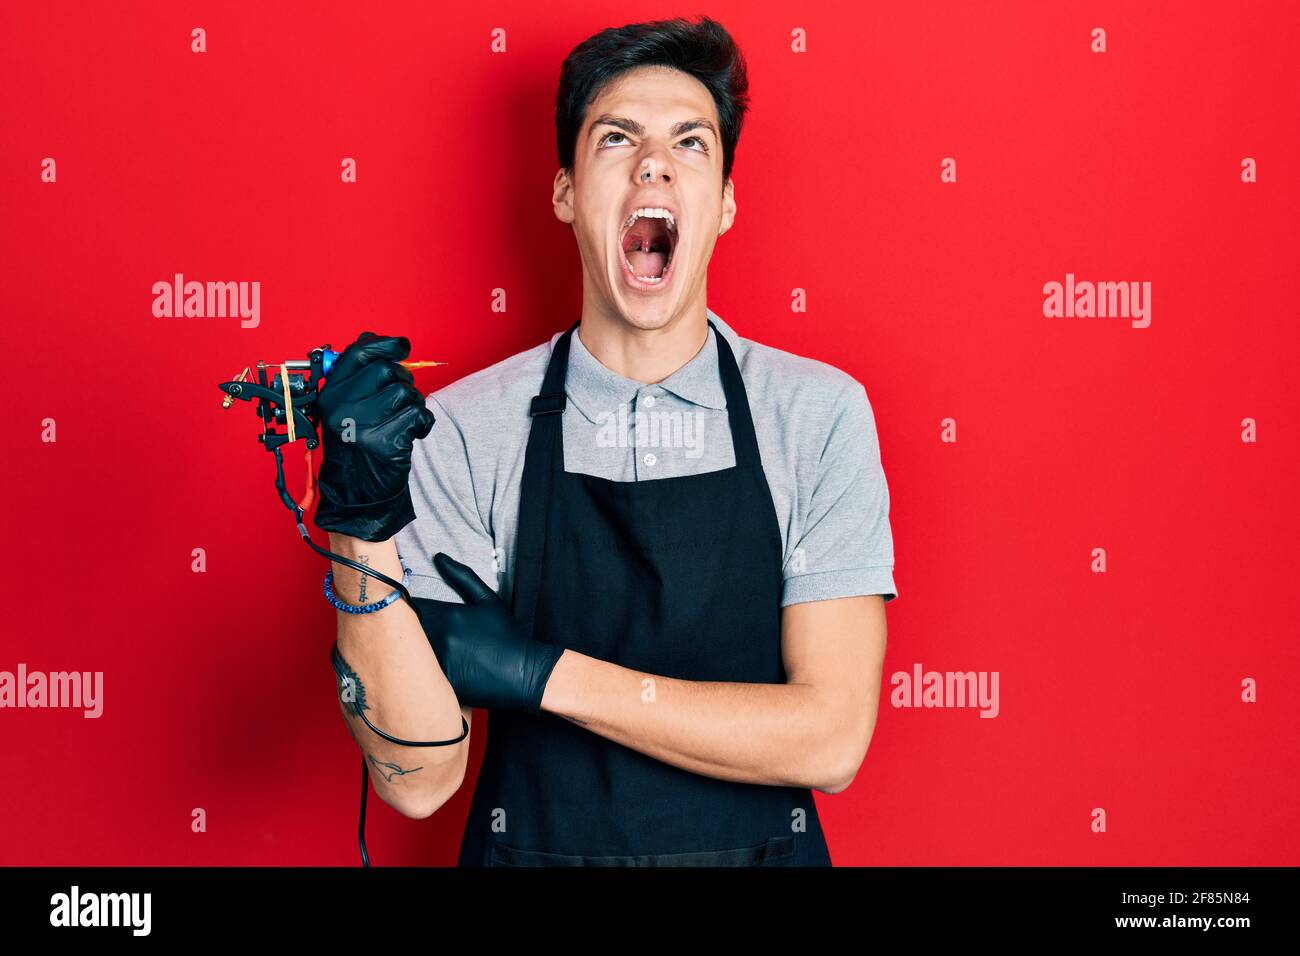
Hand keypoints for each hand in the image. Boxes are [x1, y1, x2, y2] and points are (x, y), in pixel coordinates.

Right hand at [312, 332, 434, 541]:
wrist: (354, 493)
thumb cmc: (355, 445)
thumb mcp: (344, 409)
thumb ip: (358, 378)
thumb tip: (383, 343)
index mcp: (329, 394)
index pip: (357, 352)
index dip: (384, 344)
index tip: (402, 346)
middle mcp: (341, 406)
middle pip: (387, 370)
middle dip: (404, 380)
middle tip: (402, 399)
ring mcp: (362, 425)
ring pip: (406, 392)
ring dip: (414, 403)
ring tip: (405, 419)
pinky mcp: (385, 442)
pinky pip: (419, 414)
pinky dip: (424, 422)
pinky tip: (415, 432)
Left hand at [412, 553, 564, 714]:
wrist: (521, 672)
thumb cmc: (505, 633)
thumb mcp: (487, 599)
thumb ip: (462, 576)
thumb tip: (439, 556)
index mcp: (448, 614)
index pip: (410, 605)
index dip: (403, 605)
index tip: (402, 606)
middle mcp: (440, 637)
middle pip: (405, 629)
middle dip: (403, 627)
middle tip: (401, 629)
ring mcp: (440, 661)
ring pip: (409, 652)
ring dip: (408, 649)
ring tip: (409, 649)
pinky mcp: (441, 683)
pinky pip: (419, 675)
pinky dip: (418, 670)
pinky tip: (423, 669)